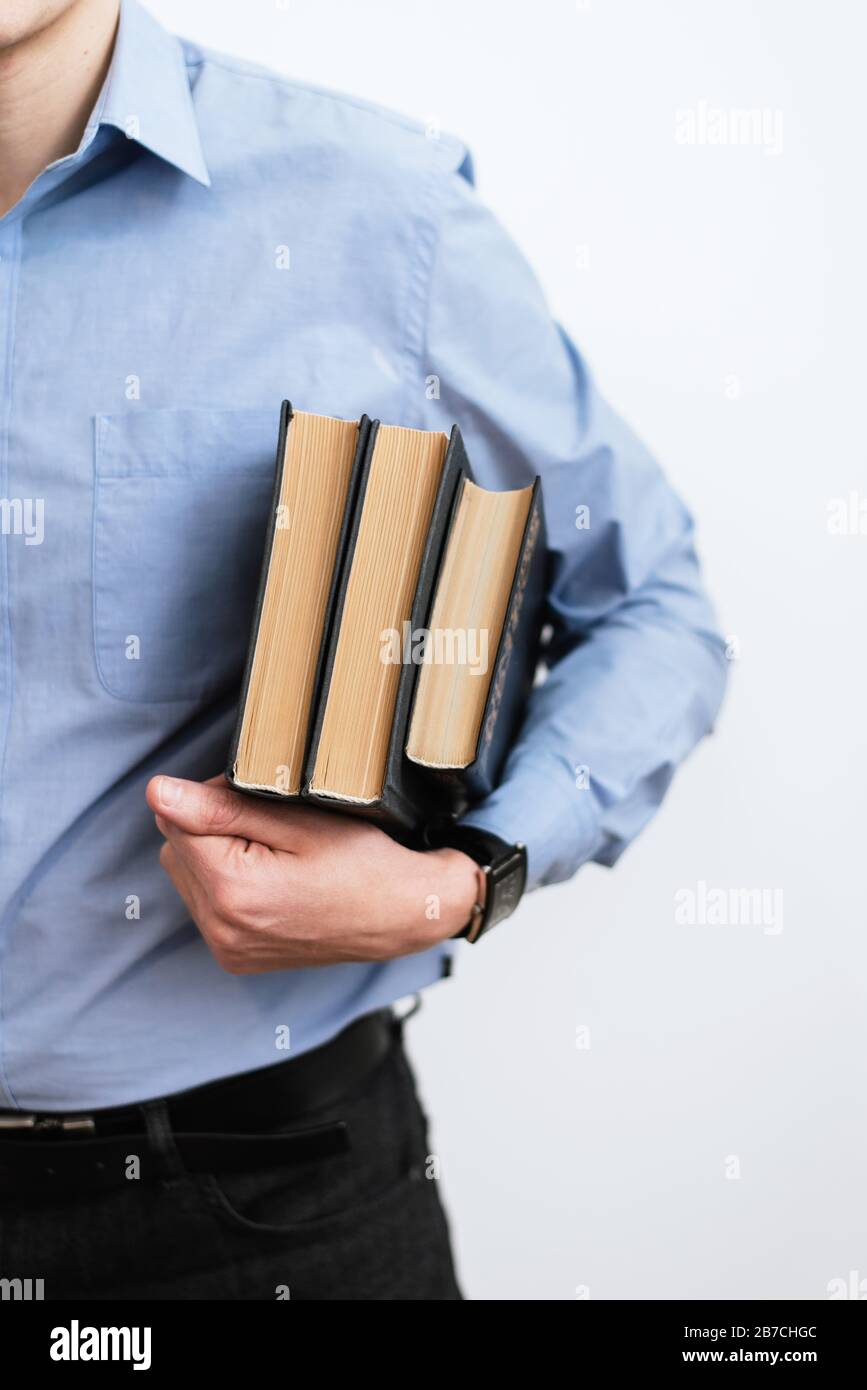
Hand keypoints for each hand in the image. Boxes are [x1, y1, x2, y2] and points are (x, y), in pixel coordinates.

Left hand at [145, 775, 478, 972]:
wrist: (405, 914)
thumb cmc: (365, 862)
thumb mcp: (300, 821)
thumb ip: (222, 807)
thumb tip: (157, 792)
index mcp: (234, 891)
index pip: (177, 818)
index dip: (216, 796)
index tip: (265, 801)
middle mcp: (222, 929)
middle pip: (176, 847)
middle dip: (212, 826)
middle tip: (275, 826)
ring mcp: (228, 949)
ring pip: (186, 874)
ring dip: (216, 855)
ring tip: (275, 855)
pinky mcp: (235, 957)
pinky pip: (205, 904)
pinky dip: (227, 883)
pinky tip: (270, 879)